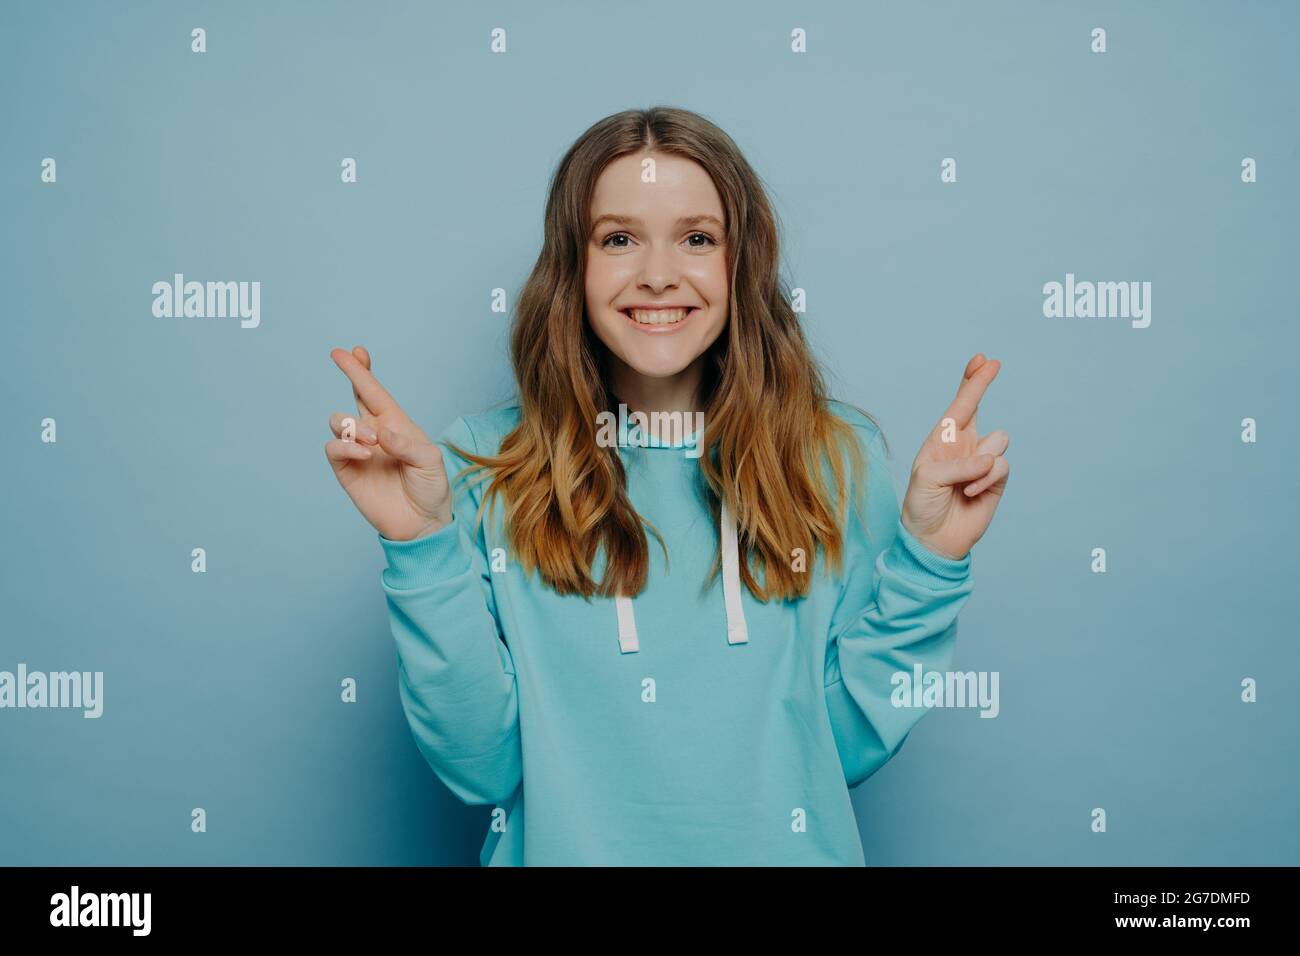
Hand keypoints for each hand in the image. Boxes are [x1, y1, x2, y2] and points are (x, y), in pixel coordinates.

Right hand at [324, 345, 452, 541]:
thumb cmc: (431, 489)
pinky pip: (334, 448)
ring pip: (339, 421)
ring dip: (352, 424)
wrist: (422, 523)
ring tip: (372, 441)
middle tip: (344, 360)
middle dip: (350, 374)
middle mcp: (374, 433)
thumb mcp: (430, 462)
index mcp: (396, 425)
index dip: (363, 371)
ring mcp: (358, 451)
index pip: (376, 392)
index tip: (354, 351)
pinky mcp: (347, 471)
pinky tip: (364, 454)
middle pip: (355, 397)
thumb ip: (407, 444)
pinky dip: (345, 446)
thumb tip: (380, 432)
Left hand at [899, 353, 1009, 560]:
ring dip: (979, 461)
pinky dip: (986, 479)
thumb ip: (957, 463)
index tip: (982, 359)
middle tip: (992, 364)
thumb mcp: (927, 479)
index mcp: (941, 441)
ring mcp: (981, 462)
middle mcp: (963, 446)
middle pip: (978, 406)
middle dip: (981, 383)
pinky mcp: (995, 481)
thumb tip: (990, 457)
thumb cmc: (921, 506)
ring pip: (997, 439)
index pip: (958, 405)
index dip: (970, 382)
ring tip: (962, 484)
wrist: (933, 540)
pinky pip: (1002, 465)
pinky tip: (969, 494)